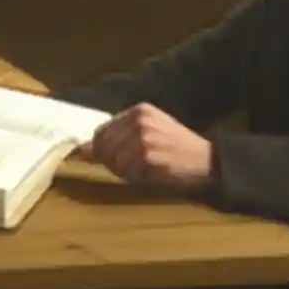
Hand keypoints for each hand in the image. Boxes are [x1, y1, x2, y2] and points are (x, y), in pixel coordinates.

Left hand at [79, 103, 213, 191]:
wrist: (206, 160)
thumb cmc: (176, 148)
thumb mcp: (150, 131)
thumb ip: (119, 136)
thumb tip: (82, 150)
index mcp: (139, 110)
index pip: (102, 131)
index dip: (102, 150)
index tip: (113, 159)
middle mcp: (140, 119)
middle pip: (104, 146)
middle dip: (112, 162)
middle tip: (131, 169)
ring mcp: (144, 136)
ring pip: (113, 161)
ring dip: (124, 172)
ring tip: (143, 171)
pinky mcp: (148, 155)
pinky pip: (126, 172)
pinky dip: (134, 178)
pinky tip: (149, 175)